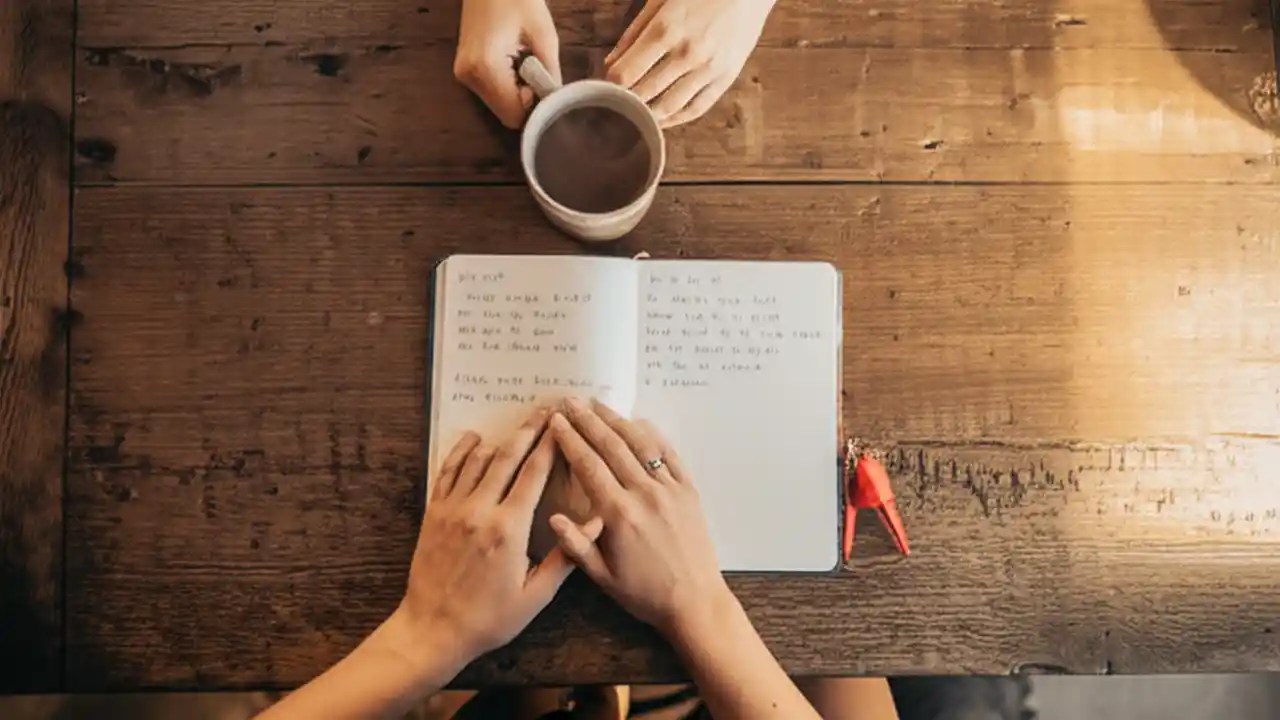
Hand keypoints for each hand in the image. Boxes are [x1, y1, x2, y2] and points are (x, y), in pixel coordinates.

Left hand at [393, 408, 601, 674]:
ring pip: (478, 460)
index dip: (550, 445)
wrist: (433, 630)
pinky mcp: (434, 514)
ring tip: (520, 424)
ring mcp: (453, 509)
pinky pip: (448, 472)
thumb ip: (566, 556)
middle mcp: (480, 511)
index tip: (563, 424)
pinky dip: (461, 451)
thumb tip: (594, 524)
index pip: (534, 474)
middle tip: (545, 409)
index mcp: (509, 529)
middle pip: (508, 457)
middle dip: (530, 430)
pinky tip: (473, 439)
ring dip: (501, 439)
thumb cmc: (489, 618)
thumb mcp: (536, 595)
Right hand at [454, 0, 561, 128]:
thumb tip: (557, 101)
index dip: (534, 109)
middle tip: (538, 71)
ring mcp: (463, 73)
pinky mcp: (464, 68)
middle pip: (504, 113)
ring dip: (515, 92)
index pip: (513, 115)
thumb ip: (550, 73)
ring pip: (497, 104)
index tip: (547, 88)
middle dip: (525, 101)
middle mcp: (469, 76)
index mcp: (485, 67)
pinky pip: (490, 91)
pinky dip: (506, 85)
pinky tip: (513, 60)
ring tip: (524, 61)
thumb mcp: (544, 35)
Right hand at [547, 399, 730, 636]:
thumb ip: (577, 546)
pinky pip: (669, 455)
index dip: (571, 440)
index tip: (557, 422)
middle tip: (571, 401)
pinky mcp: (688, 492)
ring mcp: (669, 490)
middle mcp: (644, 495)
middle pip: (611, 447)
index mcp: (619, 515)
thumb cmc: (644, 594)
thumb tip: (554, 517)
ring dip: (617, 421)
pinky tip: (638, 422)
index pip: (589, 466)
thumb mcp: (603, 577)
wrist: (695, 601)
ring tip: (598, 405)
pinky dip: (653, 435)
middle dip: (588, 421)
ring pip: (640, 445)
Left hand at [605, 0, 773, 127]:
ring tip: (636, 118)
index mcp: (666, 29)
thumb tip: (610, 64)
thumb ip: (633, 33)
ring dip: (649, 117)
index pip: (625, 74)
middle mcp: (687, 53)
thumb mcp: (661, 0)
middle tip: (615, 108)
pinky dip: (677, 119)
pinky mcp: (726, 77)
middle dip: (625, 104)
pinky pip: (697, 108)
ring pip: (669, 108)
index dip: (609, 86)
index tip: (603, 89)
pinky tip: (664, 119)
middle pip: (644, 94)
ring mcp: (709, 68)